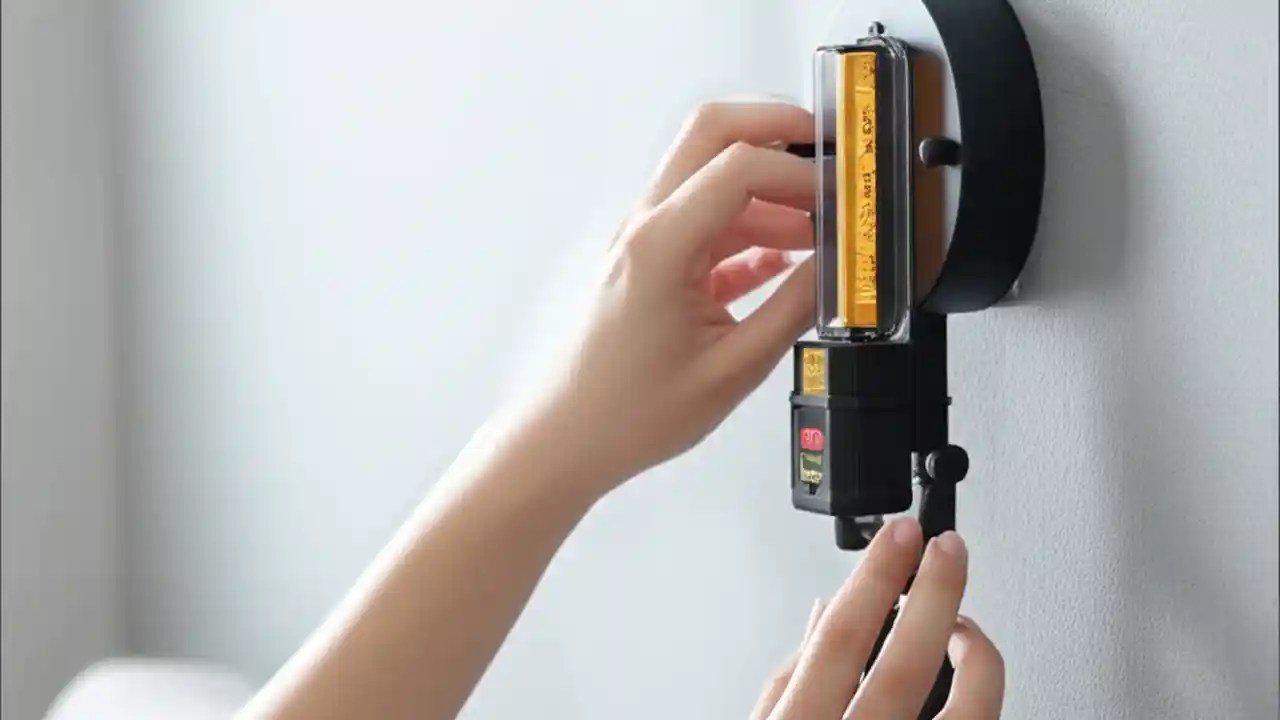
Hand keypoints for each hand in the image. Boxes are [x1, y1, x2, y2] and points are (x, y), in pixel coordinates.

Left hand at [530, 102, 817, 489]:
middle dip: (777, 132)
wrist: (567, 439)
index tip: (840, 200)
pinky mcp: (651, 264)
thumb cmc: (627, 414)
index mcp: (660, 245)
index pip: (739, 166)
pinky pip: (707, 226)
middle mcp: (646, 228)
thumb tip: (836, 269)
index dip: (800, 173)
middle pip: (712, 135)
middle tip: (828, 158)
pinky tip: (783, 266)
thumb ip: (792, 309)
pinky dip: (749, 233)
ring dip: (769, 196)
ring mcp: (645, 242)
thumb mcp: (732, 369)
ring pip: (713, 181)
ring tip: (820, 236)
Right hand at [751, 519, 1004, 718]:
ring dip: (975, 656)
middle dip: (935, 596)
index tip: (898, 536)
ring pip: (964, 710)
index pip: (840, 640)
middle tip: (948, 549)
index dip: (876, 578)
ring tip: (965, 623)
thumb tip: (823, 612)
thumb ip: (786, 681)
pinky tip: (972, 677)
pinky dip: (981, 695)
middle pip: (905, 666)